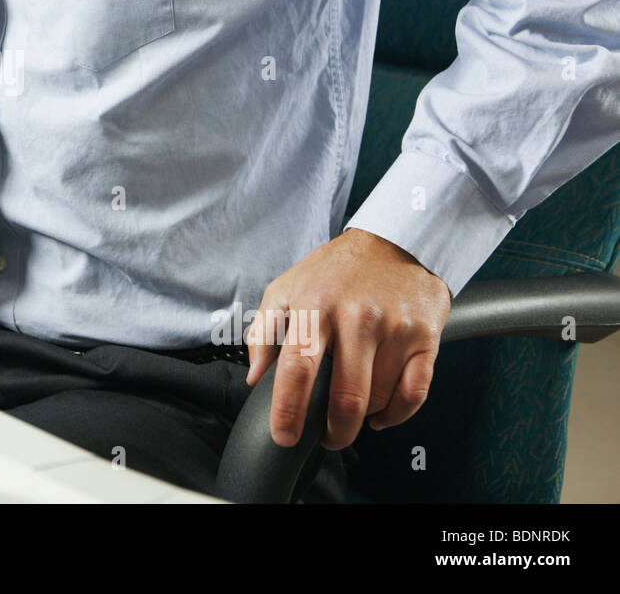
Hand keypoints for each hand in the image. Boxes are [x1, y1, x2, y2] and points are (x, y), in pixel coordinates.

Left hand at [245, 227, 450, 450]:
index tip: (284, 436)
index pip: (297, 367)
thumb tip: (254, 378)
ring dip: (363, 417)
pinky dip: (396, 414)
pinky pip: (414, 392)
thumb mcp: (286, 288)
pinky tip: (381, 414)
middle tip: (326, 438)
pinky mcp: (425, 336)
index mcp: (314, 307)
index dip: (289, 409)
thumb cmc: (335, 271)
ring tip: (352, 410)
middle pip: (346, 395)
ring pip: (379, 398)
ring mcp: (394, 327)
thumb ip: (264, 332)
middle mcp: (356, 317)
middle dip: (335, 431)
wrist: (394, 242)